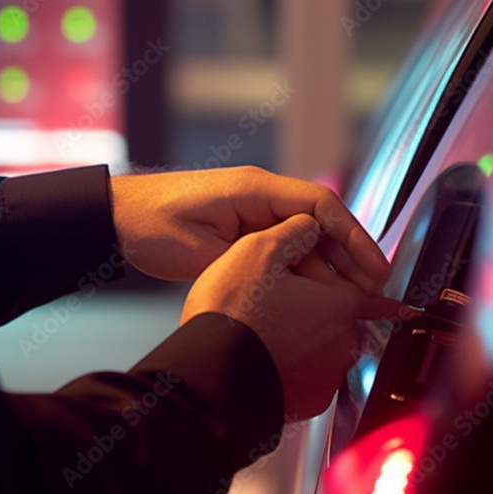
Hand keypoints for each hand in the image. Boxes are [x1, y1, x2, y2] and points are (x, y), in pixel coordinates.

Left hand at [110, 165, 389, 293]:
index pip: (321, 206)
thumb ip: (253, 259)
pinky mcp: (243, 225)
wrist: (117, 217)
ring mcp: (252, 209)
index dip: (355, 237)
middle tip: (374, 295)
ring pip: (305, 237)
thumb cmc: (150, 226)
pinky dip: (302, 268)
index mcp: (255, 190)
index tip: (375, 269)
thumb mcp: (201, 250)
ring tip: (350, 304)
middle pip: (321, 223)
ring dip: (328, 268)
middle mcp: (261, 194)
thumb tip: (299, 274)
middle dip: (350, 258)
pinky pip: (284, 245)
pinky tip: (314, 296)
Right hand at [180, 214, 410, 420]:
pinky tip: (267, 355)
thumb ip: (294, 231)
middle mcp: (341, 343)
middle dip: (319, 309)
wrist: (210, 374)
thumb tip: (310, 225)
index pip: (373, 294)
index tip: (397, 303)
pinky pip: (309, 378)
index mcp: (337, 303)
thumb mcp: (258, 250)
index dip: (375, 290)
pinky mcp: (307, 401)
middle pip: (340, 318)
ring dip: (306, 339)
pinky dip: (295, 368)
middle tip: (280, 302)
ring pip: (325, 349)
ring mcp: (326, 376)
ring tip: (266, 329)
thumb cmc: (233, 316)